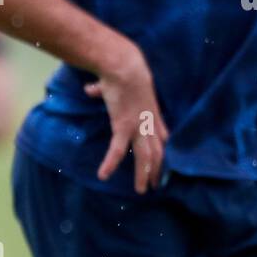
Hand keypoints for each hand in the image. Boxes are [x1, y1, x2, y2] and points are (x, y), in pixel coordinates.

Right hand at [84, 47, 168, 193]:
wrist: (125, 66)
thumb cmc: (123, 68)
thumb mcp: (118, 83)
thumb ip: (104, 89)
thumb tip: (90, 88)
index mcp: (152, 112)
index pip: (163, 135)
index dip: (165, 150)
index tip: (165, 162)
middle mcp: (149, 123)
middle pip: (158, 152)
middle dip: (158, 170)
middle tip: (156, 186)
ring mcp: (138, 127)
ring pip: (145, 157)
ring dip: (143, 175)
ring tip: (141, 190)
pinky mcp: (124, 127)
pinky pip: (118, 150)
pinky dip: (110, 163)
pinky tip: (103, 175)